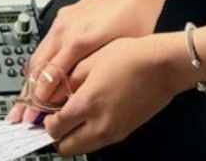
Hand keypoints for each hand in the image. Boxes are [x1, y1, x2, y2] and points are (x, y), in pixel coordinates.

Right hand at [6, 0, 156, 124]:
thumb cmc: (133, 23)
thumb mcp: (117, 54)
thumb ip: (93, 74)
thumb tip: (75, 97)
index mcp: (79, 41)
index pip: (50, 76)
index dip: (39, 99)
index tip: (34, 116)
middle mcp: (65, 31)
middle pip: (37, 68)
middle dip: (27, 94)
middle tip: (20, 114)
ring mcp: (61, 23)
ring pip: (37, 56)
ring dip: (29, 80)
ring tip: (23, 100)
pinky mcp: (61, 18)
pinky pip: (44, 43)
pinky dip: (38, 62)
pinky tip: (37, 76)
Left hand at [43, 34, 185, 156]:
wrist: (162, 66)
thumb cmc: (129, 57)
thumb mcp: (89, 62)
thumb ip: (66, 83)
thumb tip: (49, 97)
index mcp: (88, 104)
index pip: (54, 129)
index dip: (44, 122)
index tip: (42, 113)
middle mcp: (100, 124)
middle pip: (66, 148)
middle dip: (56, 136)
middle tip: (53, 119)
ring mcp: (114, 132)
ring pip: (82, 148)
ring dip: (72, 137)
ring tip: (71, 116)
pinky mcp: (124, 132)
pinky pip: (98, 142)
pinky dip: (88, 135)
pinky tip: (89, 115)